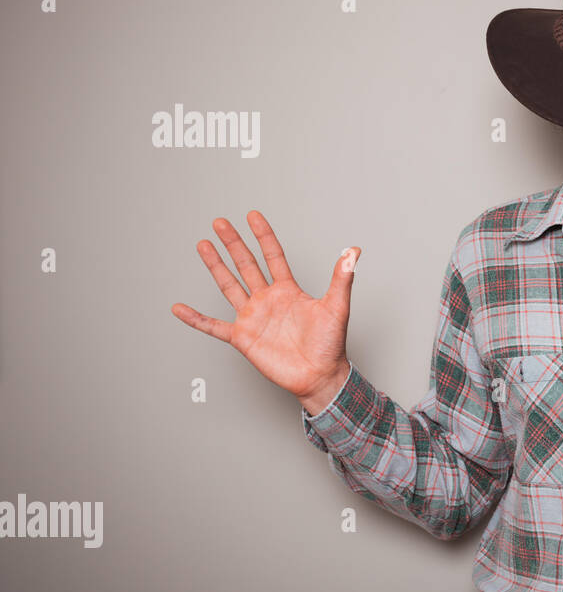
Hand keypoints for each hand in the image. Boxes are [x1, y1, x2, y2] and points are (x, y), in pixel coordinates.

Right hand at [171, 211, 359, 410]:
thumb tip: (354, 250)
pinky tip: (179, 308)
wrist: (319, 376)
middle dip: (233, 243)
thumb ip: (342, 278)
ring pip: (229, 286)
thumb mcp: (337, 308)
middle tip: (220, 222)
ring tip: (203, 245)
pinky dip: (195, 319)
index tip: (253, 215)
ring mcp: (253, 317)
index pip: (273, 256)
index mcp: (288, 290)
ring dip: (215, 266)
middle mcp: (268, 300)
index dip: (263, 236)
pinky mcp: (242, 338)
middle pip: (246, 265)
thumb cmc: (331, 345)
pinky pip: (213, 327)